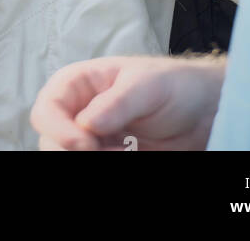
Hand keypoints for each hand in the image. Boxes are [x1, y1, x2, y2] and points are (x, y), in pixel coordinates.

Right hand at [30, 54, 226, 151]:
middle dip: (75, 152)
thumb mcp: (148, 86)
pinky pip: (92, 166)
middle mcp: (78, 112)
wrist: (203, 112)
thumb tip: (86, 123)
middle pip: (50, 142)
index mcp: (79, 83)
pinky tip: (131, 156)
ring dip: (93, 162)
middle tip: (114, 152)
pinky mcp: (106, 156)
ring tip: (127, 153)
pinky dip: (104, 166)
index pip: (47, 109)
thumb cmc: (174, 85)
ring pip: (68, 159)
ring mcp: (90, 139)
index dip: (58, 130)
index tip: (85, 145)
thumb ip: (117, 102)